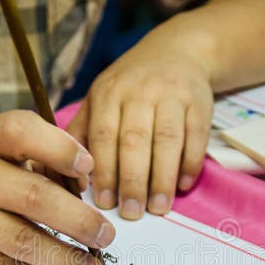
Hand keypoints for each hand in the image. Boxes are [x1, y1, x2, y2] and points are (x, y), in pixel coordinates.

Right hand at [0, 110, 114, 264]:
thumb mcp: (2, 158)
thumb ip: (43, 164)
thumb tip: (87, 186)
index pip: (20, 132)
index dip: (59, 148)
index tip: (88, 169)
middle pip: (32, 196)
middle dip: (79, 221)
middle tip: (106, 235)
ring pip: (22, 241)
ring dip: (64, 257)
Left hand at [67, 43, 213, 219]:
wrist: (177, 51)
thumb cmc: (130, 86)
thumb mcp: (99, 98)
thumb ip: (81, 133)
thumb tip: (64, 175)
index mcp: (109, 92)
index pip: (104, 136)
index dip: (104, 171)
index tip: (104, 203)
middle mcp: (140, 91)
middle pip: (135, 141)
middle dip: (132, 181)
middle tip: (132, 213)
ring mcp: (172, 94)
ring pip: (167, 140)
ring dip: (163, 178)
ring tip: (158, 207)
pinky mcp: (200, 102)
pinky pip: (196, 136)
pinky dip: (190, 163)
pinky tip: (183, 185)